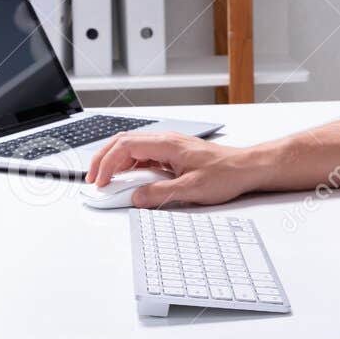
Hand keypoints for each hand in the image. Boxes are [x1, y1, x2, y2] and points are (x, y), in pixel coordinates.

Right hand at [86, 132, 257, 207]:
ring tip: (106, 181)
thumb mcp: (192, 189)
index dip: (107, 163)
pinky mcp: (173, 155)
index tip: (100, 181)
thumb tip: (136, 197)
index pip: (125, 146)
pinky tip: (127, 180)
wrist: (247, 168)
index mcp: (167, 144)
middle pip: (123, 143)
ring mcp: (168, 147)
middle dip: (103, 159)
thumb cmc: (226, 173)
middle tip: (92, 178)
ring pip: (132, 149)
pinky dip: (130, 167)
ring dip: (115, 163)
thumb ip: (160, 194)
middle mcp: (165, 141)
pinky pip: (144, 157)